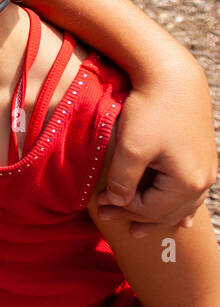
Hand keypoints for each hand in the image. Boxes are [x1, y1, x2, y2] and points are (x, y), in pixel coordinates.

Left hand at [95, 63, 215, 236]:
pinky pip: (192, 191)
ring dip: (158, 216)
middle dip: (136, 217)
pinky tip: (183, 220)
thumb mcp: (131, 148)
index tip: (99, 207)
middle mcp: (204, 179)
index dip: (123, 211)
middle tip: (107, 219)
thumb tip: (118, 204)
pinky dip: (181, 206)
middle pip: (167, 212)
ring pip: (181, 204)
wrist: (173, 77)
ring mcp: (207, 169)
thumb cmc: (150, 111)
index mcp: (188, 182)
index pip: (151, 211)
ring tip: (139, 229)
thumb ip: (123, 181)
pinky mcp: (203, 157)